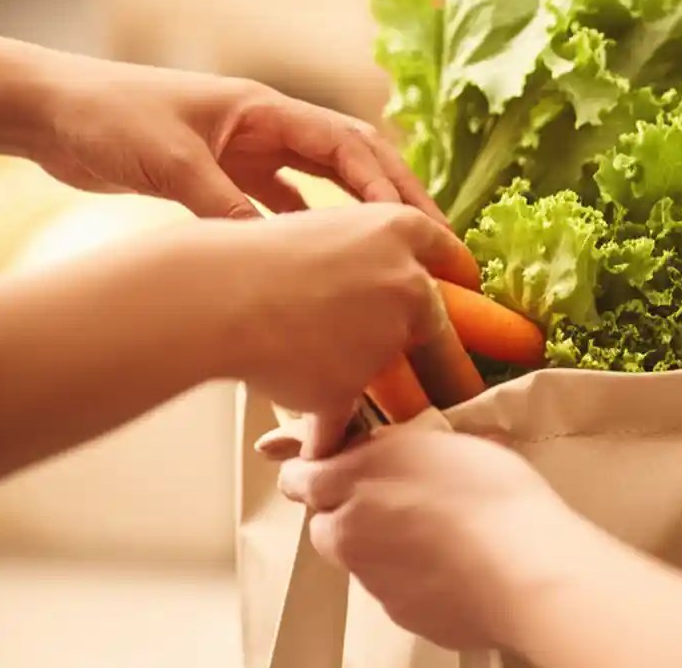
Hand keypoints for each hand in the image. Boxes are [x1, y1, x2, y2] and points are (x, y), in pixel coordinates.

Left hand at [34, 56, 444, 220]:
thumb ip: (224, 208)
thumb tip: (276, 257)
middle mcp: (266, 126)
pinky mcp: (224, 174)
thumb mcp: (172, 163)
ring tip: (392, 254)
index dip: (391, 186)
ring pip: (324, 183)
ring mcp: (247, 150)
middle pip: (353, 161)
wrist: (51, 113)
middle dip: (396, 198)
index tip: (420, 227)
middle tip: (433, 241)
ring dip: (361, 214)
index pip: (349, 146)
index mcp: (265, 110)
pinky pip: (283, 202)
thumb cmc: (108, 118)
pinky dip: (311, 226)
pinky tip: (326, 257)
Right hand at [175, 204, 457, 447]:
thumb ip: (366, 255)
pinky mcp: (352, 385)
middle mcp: (408, 283)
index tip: (468, 291)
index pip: (450, 255)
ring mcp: (385, 338)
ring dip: (381, 401)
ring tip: (375, 424)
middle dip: (451, 365)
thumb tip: (380, 284)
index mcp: (400, 232)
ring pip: (391, 381)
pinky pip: (343, 423)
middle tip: (462, 385)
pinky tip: (316, 452)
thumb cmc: (251, 256)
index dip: (460, 278)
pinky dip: (328, 438)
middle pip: (440, 329)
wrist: (213, 295)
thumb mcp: (324, 230)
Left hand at [275, 426, 581, 649]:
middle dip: (345, 514)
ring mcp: (372, 582)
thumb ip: (398, 448)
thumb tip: (385, 450)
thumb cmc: (492, 494)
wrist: (525, 571)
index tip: (337, 469)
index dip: (315, 473)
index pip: (298, 478)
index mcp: (353, 479)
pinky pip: (396, 593)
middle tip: (393, 502)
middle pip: (324, 526)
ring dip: (383, 548)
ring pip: (361, 561)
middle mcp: (349, 532)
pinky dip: (413, 580)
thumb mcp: (443, 443)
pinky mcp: (400, 616)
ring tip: (438, 537)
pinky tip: (454, 568)